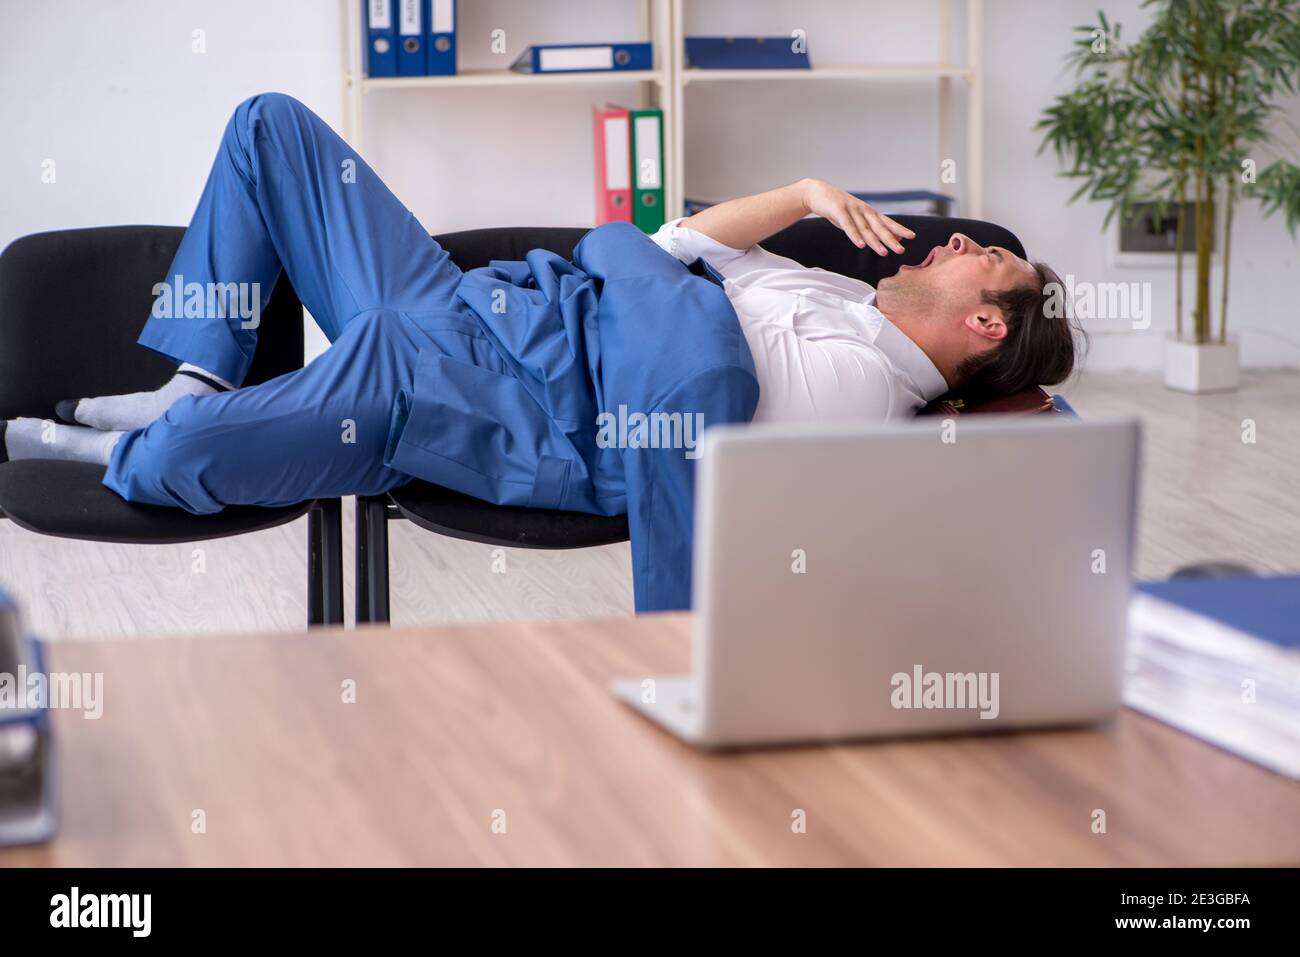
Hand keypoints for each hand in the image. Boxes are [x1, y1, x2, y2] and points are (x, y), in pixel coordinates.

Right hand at [800, 179, 914, 254]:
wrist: (817, 193)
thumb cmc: (839, 209)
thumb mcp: (855, 218)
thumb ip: (869, 227)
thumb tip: (886, 236)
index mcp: (869, 213)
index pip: (887, 222)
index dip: (899, 229)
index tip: (912, 236)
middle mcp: (863, 211)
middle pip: (879, 227)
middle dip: (891, 239)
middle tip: (901, 250)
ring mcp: (851, 210)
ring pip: (865, 229)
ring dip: (875, 242)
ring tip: (884, 253)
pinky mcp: (839, 211)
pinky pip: (848, 226)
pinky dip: (855, 236)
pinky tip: (861, 245)